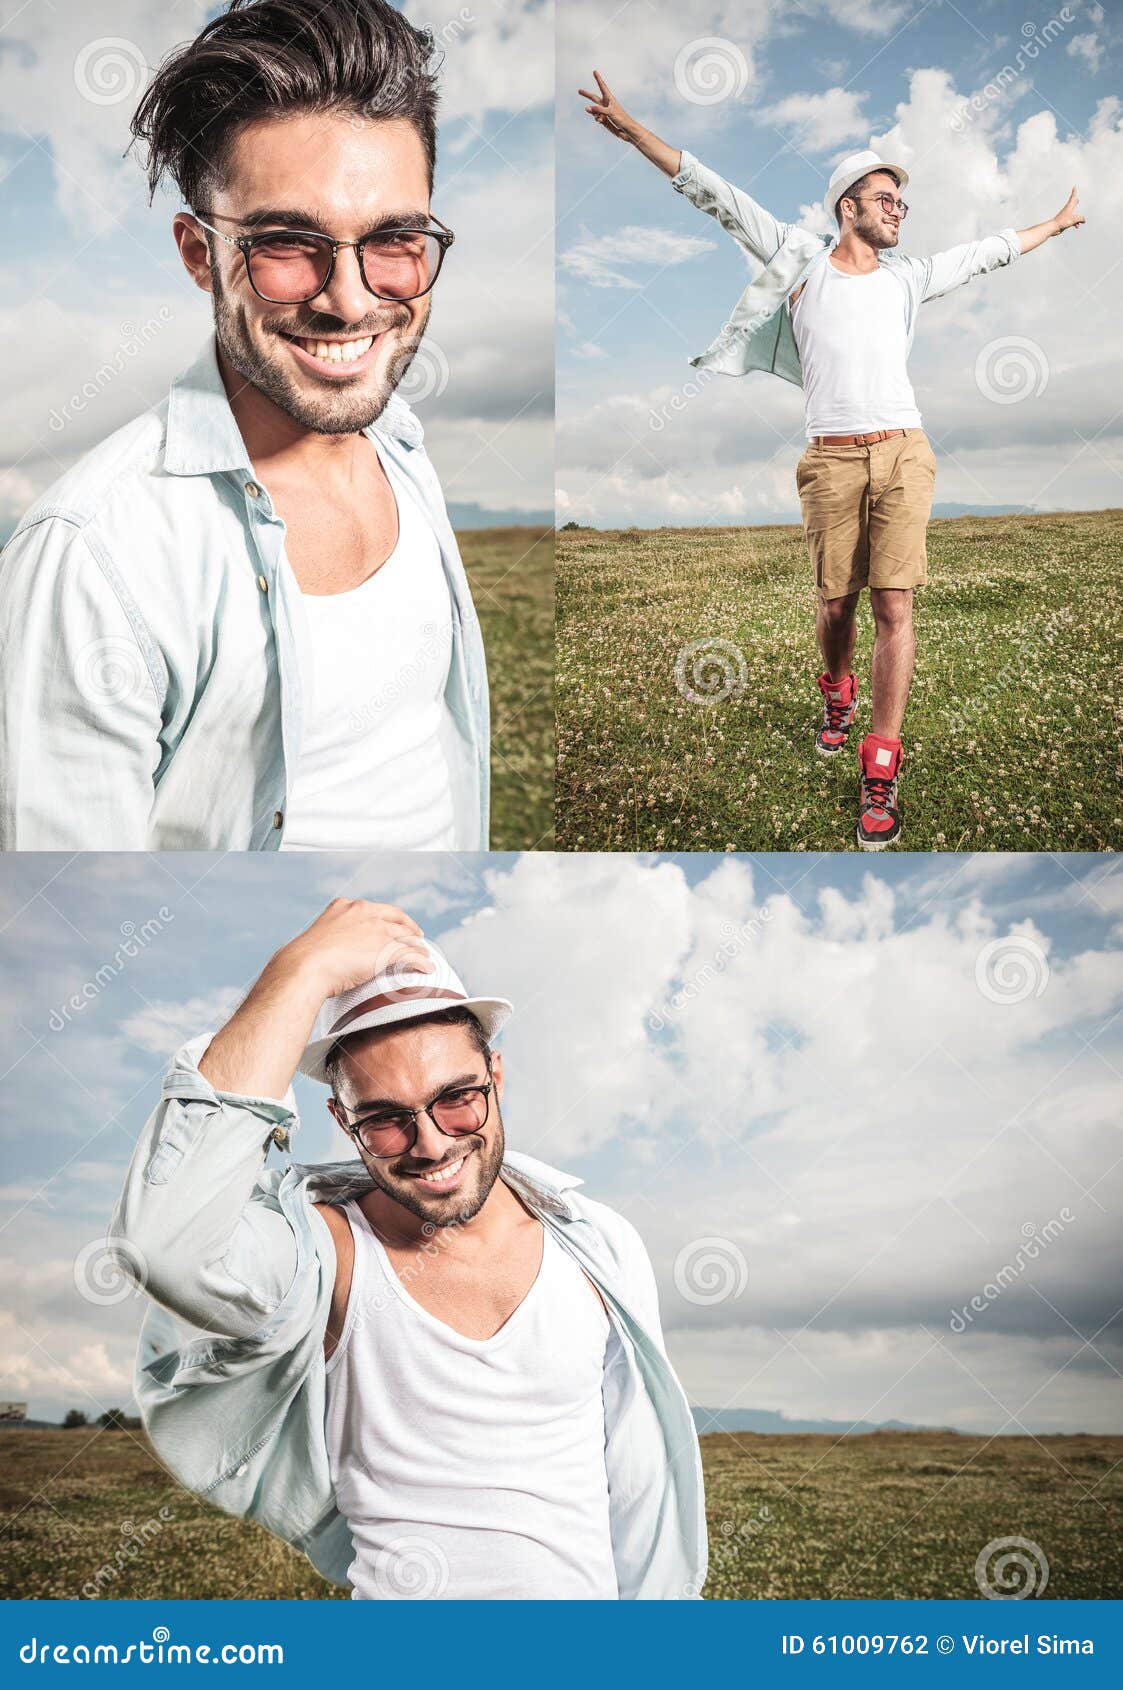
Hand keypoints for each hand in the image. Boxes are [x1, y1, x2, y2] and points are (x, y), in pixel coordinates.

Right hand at [280, 898, 432, 1001]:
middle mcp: (364, 913)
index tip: (397, 923)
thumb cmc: (304, 960)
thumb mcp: (319, 938)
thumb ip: (331, 938)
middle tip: (417, 937)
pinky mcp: (386, 949)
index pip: (376, 908)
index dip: (391, 917)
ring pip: (406, 936)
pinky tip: (427, 967)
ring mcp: (376, 930)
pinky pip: (410, 955)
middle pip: (396, 919)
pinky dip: (421, 962)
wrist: (306, 966)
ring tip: (425, 954)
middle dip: (409, 928)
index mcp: (345, 907)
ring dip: (418, 947)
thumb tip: (329, 952)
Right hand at [579, 70, 633, 141]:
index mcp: (609, 98)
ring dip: (594, 113)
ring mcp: (604, 112)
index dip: (598, 79)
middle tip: (579, 91)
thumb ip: (598, 110)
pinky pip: (597, 118)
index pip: (602, 86)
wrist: (627, 130)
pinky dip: (598, 119)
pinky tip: (601, 121)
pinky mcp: (604, 119)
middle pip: (594, 98)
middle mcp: (606, 104)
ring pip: (594, 110)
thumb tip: (587, 108)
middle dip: (586, 95)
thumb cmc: (621, 118)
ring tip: (600, 118)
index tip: (595, 71)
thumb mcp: (609, 112)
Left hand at [1052, 187, 1083, 234]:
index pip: (1073, 197)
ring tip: (1078, 224)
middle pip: (1072, 203)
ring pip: (1074, 214)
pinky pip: (1072, 220)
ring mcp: (1066, 215)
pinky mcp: (1065, 220)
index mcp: (1069, 206)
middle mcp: (1067, 209)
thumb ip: (1081, 218)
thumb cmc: (1062, 221)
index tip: (1074, 187)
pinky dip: (1076, 222)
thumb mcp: (1074, 219)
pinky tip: (1077, 226)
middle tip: (1076, 197)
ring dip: (1078, 218)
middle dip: (1075, 200)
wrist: (1054, 227)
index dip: (1074, 192)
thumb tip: (1084, 220)